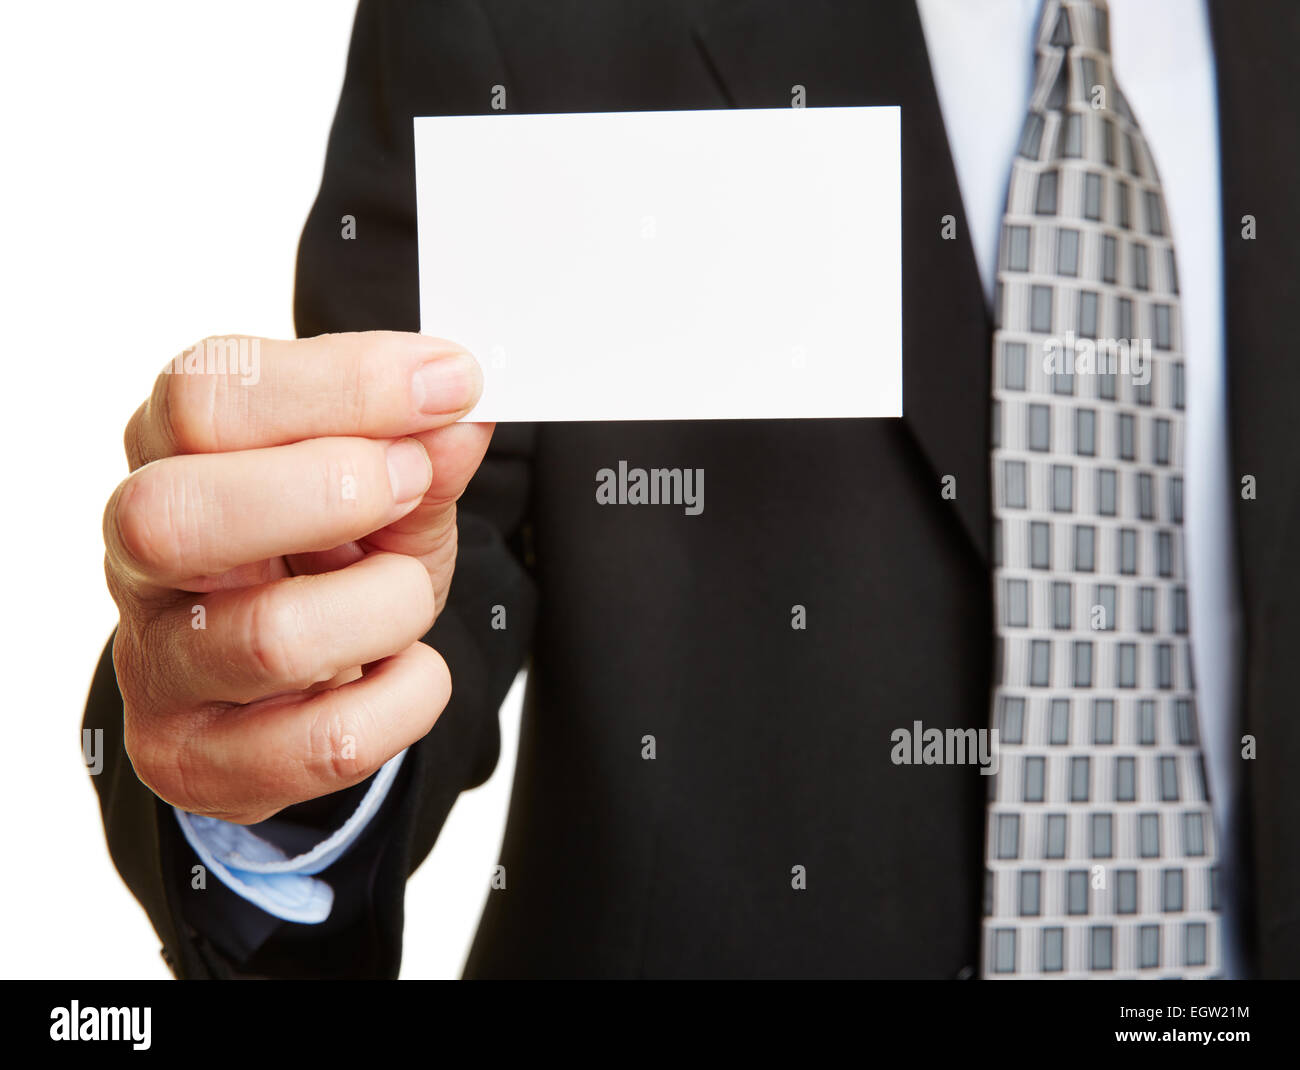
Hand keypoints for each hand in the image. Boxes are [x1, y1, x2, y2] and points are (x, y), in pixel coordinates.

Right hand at [103, 331, 488, 823]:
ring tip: (407, 591)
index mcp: (170, 455)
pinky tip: (405, 670)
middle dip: (323, 492)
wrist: (297, 679)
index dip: (341, 385)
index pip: (205, 395)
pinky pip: (324, 742)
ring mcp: (157, 666)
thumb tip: (458, 418)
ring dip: (387, 605)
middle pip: (173, 516)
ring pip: (268, 639)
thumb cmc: (331, 561)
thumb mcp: (390, 489)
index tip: (449, 384)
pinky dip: (405, 699)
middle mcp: (139, 558)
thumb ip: (422, 449)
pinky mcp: (194, 760)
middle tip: (412, 484)